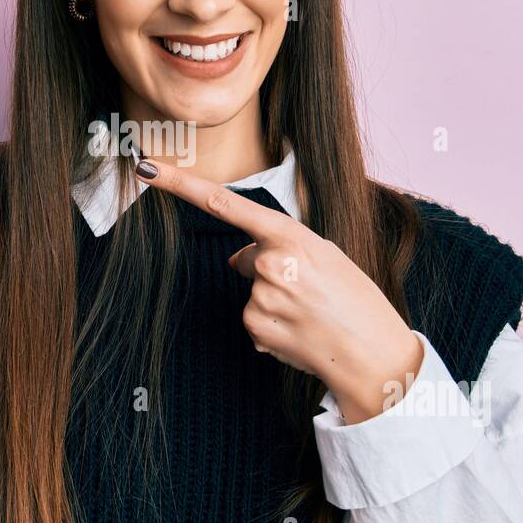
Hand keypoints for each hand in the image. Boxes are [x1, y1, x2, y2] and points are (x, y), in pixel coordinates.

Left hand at [135, 157, 422, 422]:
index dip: (181, 185)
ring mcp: (263, 297)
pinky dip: (272, 327)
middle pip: (245, 260)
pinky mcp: (257, 327)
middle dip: (266, 271)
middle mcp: (273, 263)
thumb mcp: (324, 256)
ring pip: (251, 293)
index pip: (225, 203)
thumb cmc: (354, 299)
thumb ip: (277, 246)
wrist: (375, 352)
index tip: (147, 169)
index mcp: (292, 235)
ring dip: (274, 302)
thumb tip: (234, 260)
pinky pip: (253, 320)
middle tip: (310, 291)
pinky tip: (300, 332)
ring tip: (311, 314)